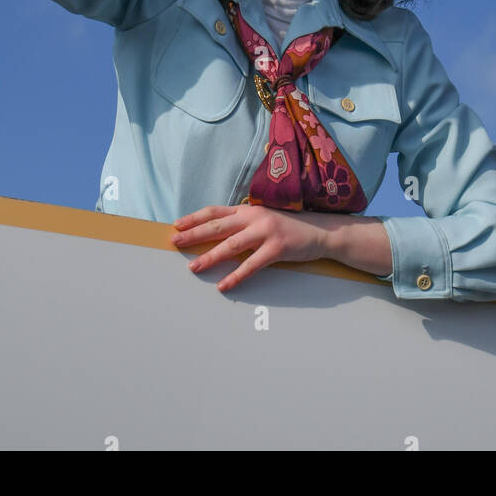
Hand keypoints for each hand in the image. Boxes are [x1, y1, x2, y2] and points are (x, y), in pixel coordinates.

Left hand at [171, 203, 328, 292]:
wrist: (320, 232)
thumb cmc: (287, 228)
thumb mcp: (263, 220)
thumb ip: (243, 224)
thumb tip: (217, 234)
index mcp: (248, 210)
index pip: (216, 211)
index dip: (195, 217)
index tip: (177, 225)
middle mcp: (254, 217)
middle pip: (218, 226)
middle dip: (194, 234)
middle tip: (175, 242)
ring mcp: (266, 231)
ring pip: (231, 245)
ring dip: (210, 256)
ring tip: (193, 267)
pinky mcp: (277, 248)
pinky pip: (252, 264)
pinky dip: (236, 276)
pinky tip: (223, 285)